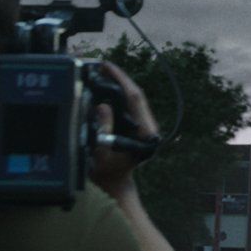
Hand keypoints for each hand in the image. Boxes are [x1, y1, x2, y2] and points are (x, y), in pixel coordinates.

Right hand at [91, 61, 159, 197]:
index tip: (108, 66)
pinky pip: (129, 105)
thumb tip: (103, 106)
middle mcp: (148, 126)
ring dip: (119, 84)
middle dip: (120, 78)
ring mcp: (144, 126)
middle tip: (102, 65)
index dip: (122, 79)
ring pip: (133, 98)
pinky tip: (106, 86)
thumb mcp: (102, 152)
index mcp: (145, 132)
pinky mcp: (137, 126)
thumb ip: (103, 130)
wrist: (114, 185)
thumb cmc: (108, 173)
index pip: (135, 98)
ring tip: (103, 71)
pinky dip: (118, 94)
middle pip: (135, 95)